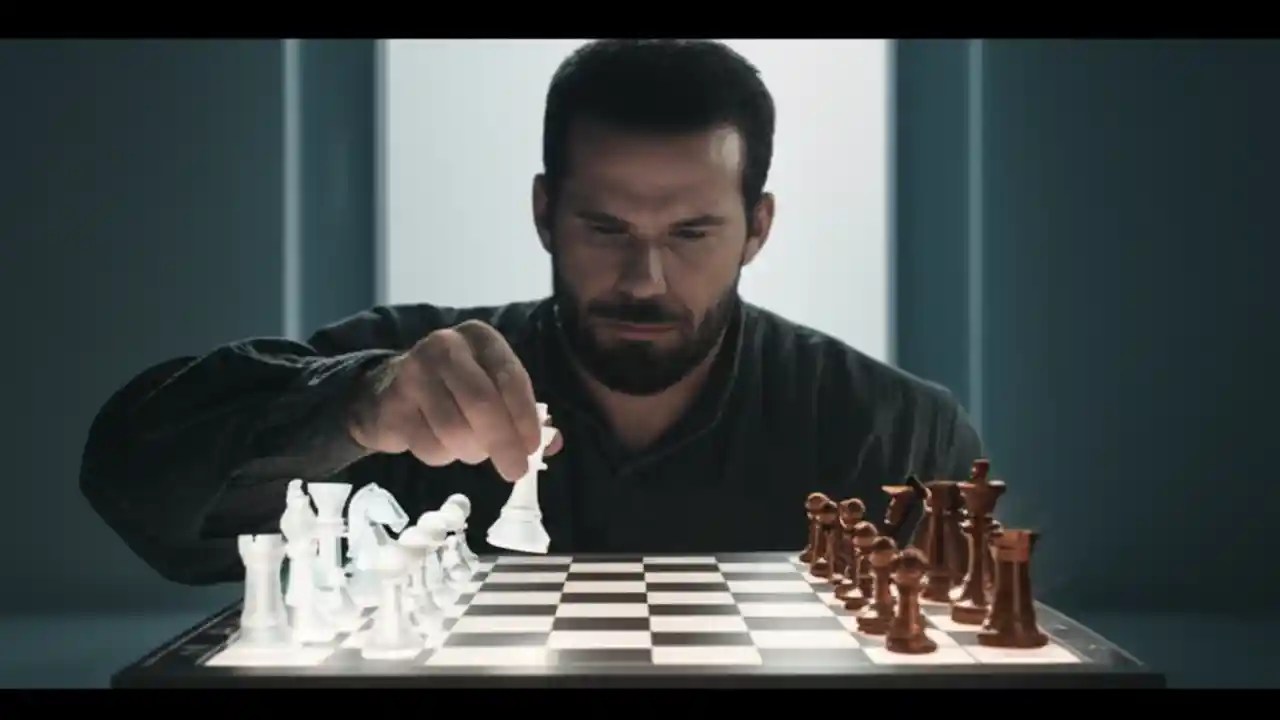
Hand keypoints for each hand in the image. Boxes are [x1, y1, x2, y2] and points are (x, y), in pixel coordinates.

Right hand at [347, 319, 562, 480]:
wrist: (385, 390)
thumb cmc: (454, 389)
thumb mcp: (491, 387)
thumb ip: (521, 411)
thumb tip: (552, 443)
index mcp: (478, 338)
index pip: (510, 377)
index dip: (525, 417)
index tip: (532, 447)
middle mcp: (444, 347)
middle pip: (482, 403)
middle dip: (503, 443)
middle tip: (515, 471)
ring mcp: (412, 374)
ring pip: (455, 431)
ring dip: (471, 452)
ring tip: (470, 447)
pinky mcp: (391, 406)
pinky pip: (429, 446)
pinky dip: (443, 457)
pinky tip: (439, 443)